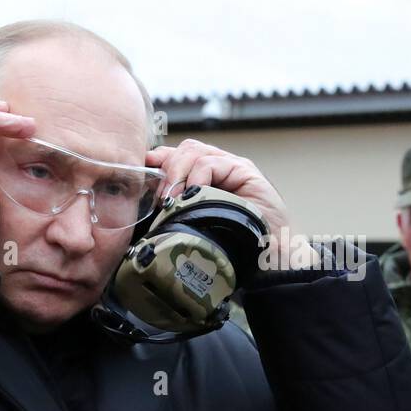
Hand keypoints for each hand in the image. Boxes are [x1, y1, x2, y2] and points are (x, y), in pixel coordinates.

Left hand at [144, 139, 314, 268]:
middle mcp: (220, 170)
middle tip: (160, 199)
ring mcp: (233, 168)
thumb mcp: (196, 226)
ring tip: (172, 201)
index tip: (140, 170)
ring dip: (177, 175)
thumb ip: (179, 210)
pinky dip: (197, 177)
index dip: (158, 161)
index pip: (177, 157)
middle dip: (165, 170)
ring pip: (193, 152)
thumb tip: (152, 205)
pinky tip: (194, 196)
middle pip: (183, 150)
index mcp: (207, 180)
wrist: (270, 259)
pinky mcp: (245, 171)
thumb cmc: (235, 248)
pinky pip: (211, 162)